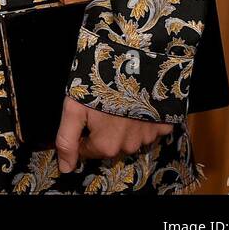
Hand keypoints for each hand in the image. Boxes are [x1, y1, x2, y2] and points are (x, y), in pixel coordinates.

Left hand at [55, 95, 175, 172]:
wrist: (133, 61)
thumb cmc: (98, 83)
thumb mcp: (74, 108)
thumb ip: (67, 141)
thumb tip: (65, 168)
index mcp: (106, 146)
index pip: (87, 149)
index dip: (82, 132)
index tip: (83, 113)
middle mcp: (129, 146)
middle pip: (108, 143)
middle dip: (102, 128)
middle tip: (101, 103)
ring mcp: (148, 136)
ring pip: (129, 136)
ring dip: (122, 123)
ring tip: (118, 99)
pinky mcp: (163, 123)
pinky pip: (150, 127)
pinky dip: (143, 118)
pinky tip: (136, 101)